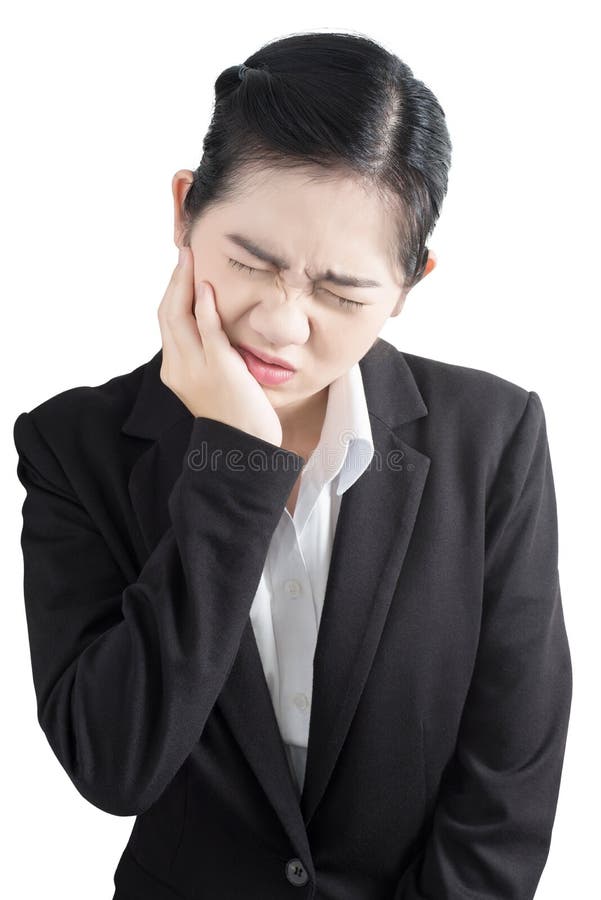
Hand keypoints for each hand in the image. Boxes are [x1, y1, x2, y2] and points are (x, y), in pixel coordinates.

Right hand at [157, 245, 283, 446]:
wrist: (246, 444)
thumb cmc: (236, 413)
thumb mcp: (212, 381)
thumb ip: (206, 354)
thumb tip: (211, 323)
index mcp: (173, 370)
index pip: (166, 322)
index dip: (172, 292)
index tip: (181, 269)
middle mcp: (178, 368)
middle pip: (167, 313)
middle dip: (174, 280)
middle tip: (184, 252)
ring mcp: (196, 368)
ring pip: (179, 317)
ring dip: (184, 283)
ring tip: (191, 258)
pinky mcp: (218, 368)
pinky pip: (207, 331)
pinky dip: (204, 307)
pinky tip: (206, 286)